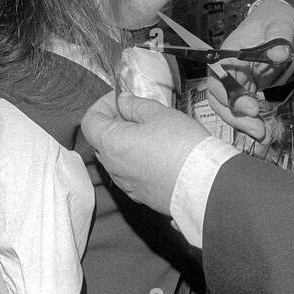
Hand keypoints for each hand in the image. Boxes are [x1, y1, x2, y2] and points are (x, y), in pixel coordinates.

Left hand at [80, 91, 209, 214]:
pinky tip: (157, 154)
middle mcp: (112, 167)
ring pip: (115, 158)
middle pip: (101, 140)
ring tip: (150, 132)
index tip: (122, 98)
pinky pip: (129, 174)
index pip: (90, 121)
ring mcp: (126, 184)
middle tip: (137, 112)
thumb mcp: (159, 114)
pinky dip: (135, 160)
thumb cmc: (181, 144)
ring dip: (125, 142)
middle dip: (114, 122)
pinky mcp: (140, 195)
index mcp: (111, 143)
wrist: (203, 184)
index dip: (102, 104)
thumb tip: (122, 100)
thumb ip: (135, 105)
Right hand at [206, 0, 293, 141]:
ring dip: (242, 124)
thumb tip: (279, 53)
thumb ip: (279, 38)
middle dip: (235, 117)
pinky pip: (243, 109)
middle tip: (257, 129)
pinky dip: (251, 121)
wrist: (282, 24)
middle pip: (219, 98)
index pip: (217, 76)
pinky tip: (264, 131)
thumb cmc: (275, 21)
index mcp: (229, 52)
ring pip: (229, 108)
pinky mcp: (247, 90)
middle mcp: (227, 69)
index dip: (228, 94)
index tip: (250, 107)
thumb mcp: (280, 25)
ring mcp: (236, 81)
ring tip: (262, 135)